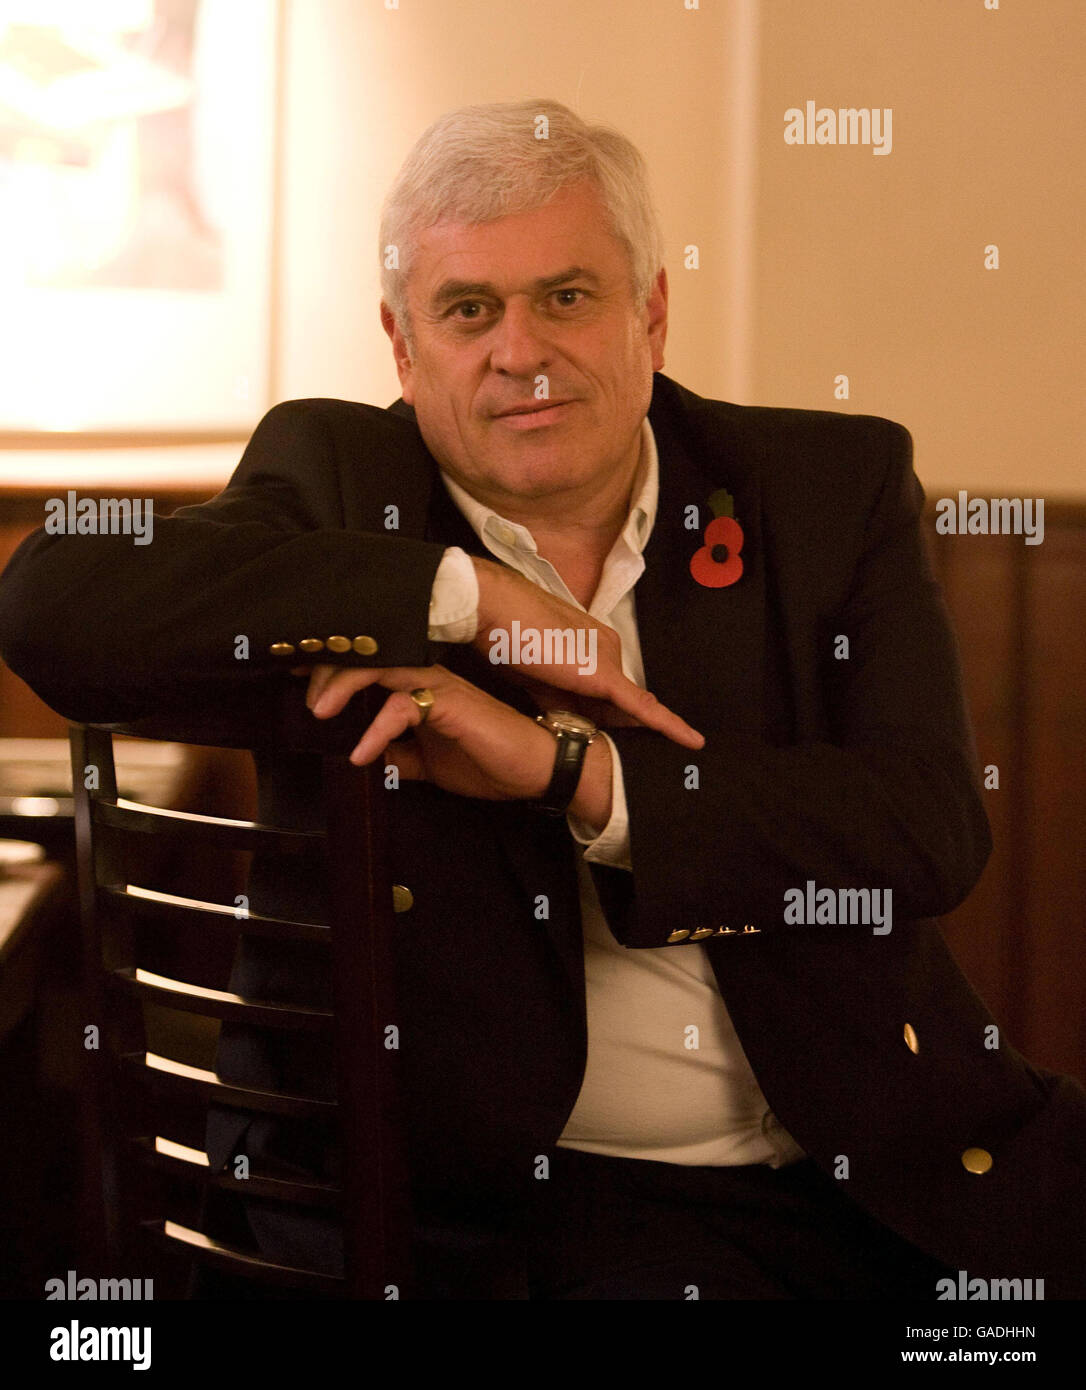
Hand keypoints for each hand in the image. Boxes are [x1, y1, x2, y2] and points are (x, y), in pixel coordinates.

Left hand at [304, 662, 613, 825]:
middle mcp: (429, 679)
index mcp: (422, 688)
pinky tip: (362, 754)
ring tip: (318, 710)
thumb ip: (403, 755)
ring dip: (345, 685)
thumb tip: (369, 757)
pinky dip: (377, 728)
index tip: (300, 677)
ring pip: (383, 667)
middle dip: (328, 665)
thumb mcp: (431, 765)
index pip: (372, 666)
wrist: (540, 770)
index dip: (334, 668)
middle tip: (296, 682)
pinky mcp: (453, 704)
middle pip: (370, 656)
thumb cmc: (491, 761)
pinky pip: (405, 706)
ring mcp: (441, 688)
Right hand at [472, 557, 703, 750]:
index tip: (600, 732)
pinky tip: (691, 742)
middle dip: (611, 727)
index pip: (601, 688)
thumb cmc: (503, 635)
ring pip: (622, 709)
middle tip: (622, 748)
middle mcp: (604, 647)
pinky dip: (669, 726)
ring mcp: (607, 660)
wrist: (494, 609)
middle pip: (613, 702)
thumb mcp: (530, 674)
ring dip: (625, 732)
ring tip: (661, 745)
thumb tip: (562, 722)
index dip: (600, 715)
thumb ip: (552, 697)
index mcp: (589, 641)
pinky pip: (642, 708)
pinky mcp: (605, 677)